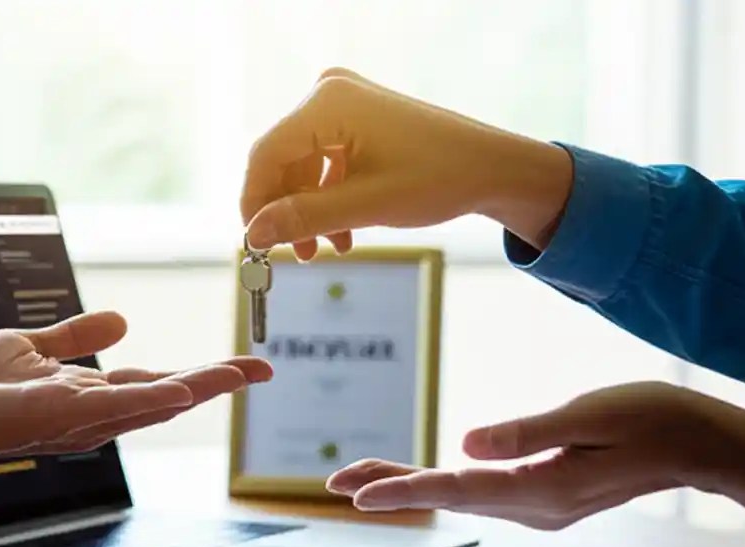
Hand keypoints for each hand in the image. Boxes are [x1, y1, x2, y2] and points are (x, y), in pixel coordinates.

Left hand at [0, 310, 271, 463]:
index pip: (157, 382)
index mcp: (90, 396)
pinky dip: (147, 399)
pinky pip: (107, 407)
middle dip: (214, 384)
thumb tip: (122, 319)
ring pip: (147, 403)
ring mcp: (74, 419)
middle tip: (262, 369)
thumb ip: (74, 335)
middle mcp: (90, 415)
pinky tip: (180, 390)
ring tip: (238, 375)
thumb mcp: (30, 345)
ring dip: (195, 390)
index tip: (246, 365)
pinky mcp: (51, 414)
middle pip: (165, 396)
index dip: (202, 375)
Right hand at [241, 67, 572, 258]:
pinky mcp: (356, 120)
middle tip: (295, 254)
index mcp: (328, 103)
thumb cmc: (438, 179)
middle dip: (286, 211)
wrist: (492, 168)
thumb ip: (303, 219)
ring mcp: (343, 105)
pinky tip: (342, 233)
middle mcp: (329, 94)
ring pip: (301, 167)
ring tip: (323, 249)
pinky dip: (328, 199)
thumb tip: (252, 236)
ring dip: (308, 211)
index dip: (255, 203)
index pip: (266, 154)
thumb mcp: (364, 206)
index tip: (254, 244)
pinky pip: (323, 162)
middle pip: (282, 161)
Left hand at [327, 382, 744, 532]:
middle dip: (391, 486)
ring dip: (412, 484)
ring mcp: (543, 506)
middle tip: (334, 481)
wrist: (702, 443)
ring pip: (463, 495)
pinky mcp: (549, 495)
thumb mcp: (588, 416)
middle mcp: (537, 508)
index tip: (356, 494)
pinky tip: (422, 477)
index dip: (403, 489)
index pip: (458, 488)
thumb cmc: (651, 418)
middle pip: (449, 495)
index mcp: (543, 490)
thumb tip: (465, 444)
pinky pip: (483, 491)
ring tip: (361, 476)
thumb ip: (526, 432)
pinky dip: (444, 483)